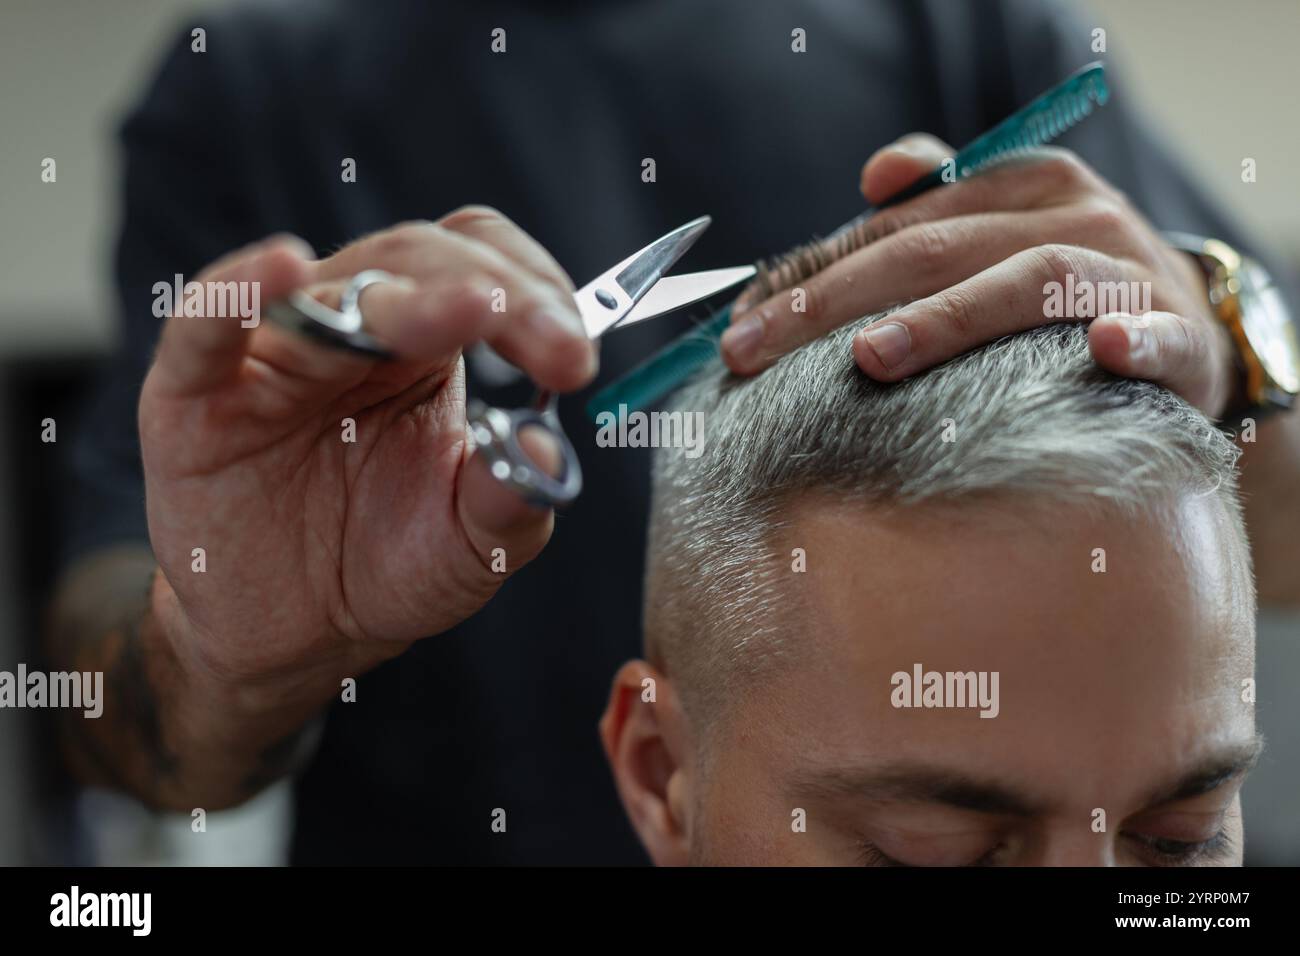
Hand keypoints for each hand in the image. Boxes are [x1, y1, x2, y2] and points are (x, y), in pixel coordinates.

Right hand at [140, 208, 595, 688]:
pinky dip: (237, 291)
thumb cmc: (389, 565)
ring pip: (334, 289)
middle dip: (497, 294)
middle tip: (557, 346)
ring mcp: (274, 354)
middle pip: (419, 261)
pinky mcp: (195, 394)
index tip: (577, 356)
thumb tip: (552, 451)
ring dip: (408, 294)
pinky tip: (283, 269)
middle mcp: (356, 330)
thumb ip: (513, 499)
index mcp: (430, 347)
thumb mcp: (472, 544)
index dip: (537, 296)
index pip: (484, 274)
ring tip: (473, 308)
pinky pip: (206, 327)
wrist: (298, 635)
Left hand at [723, 134, 1235, 416]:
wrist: (1191, 331)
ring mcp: (1127, 275)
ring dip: (946, 319)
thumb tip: (874, 173)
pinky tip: (1096, 349)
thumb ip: (937, 200)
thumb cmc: (1067, 284)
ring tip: (870, 355)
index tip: (743, 318)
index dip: (813, 270)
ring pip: (1025, 283)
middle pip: (934, 251)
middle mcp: (1073, 216)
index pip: (895, 225)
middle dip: (832, 301)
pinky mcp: (1175, 338)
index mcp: (1021, 185)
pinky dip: (1127, 339)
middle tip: (753, 350)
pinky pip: (1151, 335)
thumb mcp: (1004, 229)